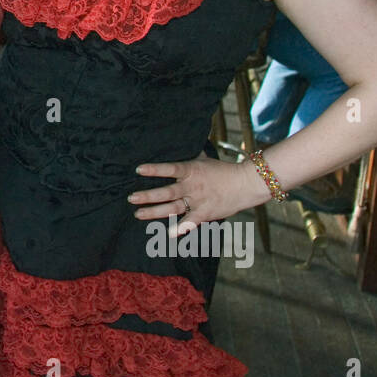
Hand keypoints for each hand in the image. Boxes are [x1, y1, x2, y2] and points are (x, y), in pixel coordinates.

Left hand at [129, 157, 270, 237]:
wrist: (245, 184)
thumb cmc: (223, 170)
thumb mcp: (205, 159)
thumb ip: (190, 156)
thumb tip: (182, 141)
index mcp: (191, 170)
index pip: (170, 168)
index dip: (154, 169)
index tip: (138, 169)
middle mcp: (192, 186)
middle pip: (166, 192)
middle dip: (147, 195)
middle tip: (131, 198)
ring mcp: (198, 201)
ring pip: (172, 208)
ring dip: (154, 212)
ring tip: (138, 214)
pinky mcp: (205, 213)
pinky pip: (190, 222)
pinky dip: (180, 229)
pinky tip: (168, 234)